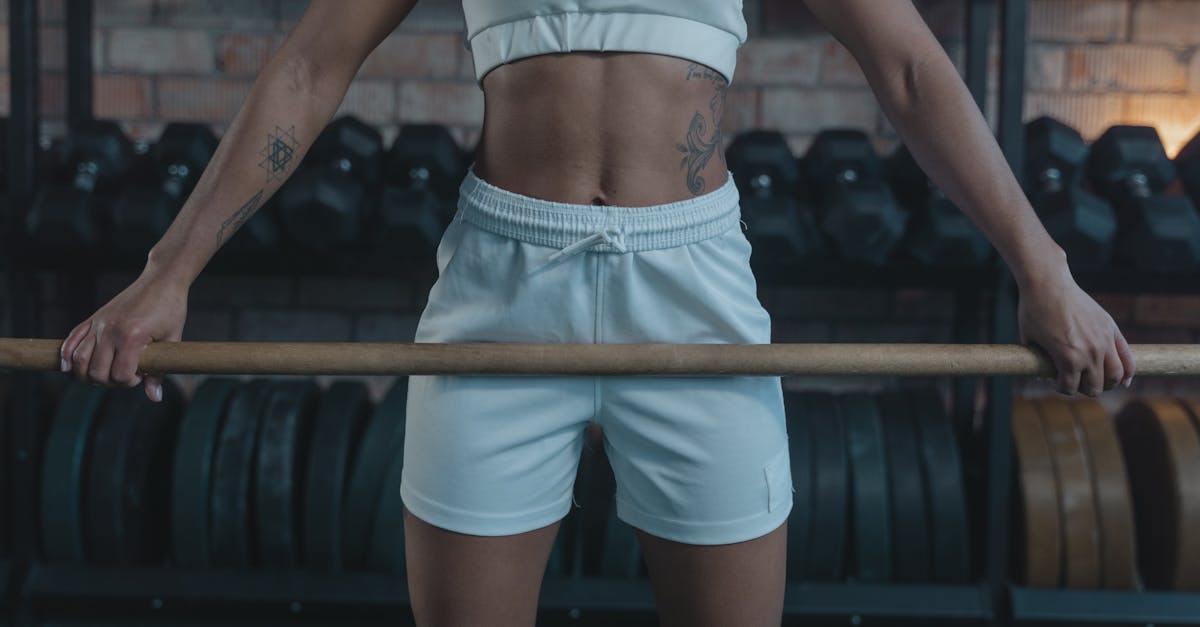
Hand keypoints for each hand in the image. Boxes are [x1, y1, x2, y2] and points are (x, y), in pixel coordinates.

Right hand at [59, 269, 188, 401]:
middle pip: (96, 371)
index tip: (141, 376)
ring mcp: (99, 323)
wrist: (161, 280)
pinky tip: (68, 367)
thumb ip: (160, 371)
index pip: (120, 374)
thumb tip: (155, 398)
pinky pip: (72, 339)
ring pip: (78, 359)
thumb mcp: (172, 339)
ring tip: (103, 374)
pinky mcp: (94, 318)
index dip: (130, 382)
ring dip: (86, 374)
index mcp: (132, 336)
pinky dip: (66, 356)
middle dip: (109, 382)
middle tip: (124, 375)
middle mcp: (110, 330)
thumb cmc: (171, 308)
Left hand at [1017, 263, 1133, 395]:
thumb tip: (1047, 377)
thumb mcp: (1029, 340)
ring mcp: (1104, 340)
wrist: (1049, 283)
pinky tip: (1123, 380)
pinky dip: (1128, 372)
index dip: (1061, 387)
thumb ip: (1040, 361)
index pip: (1070, 388)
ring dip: (1107, 383)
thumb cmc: (1034, 311)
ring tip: (1098, 381)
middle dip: (1083, 388)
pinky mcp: (1112, 329)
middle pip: (1095, 387)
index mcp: (1068, 358)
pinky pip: (1128, 358)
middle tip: (1076, 381)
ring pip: (1115, 375)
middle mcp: (1090, 352)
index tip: (1056, 381)